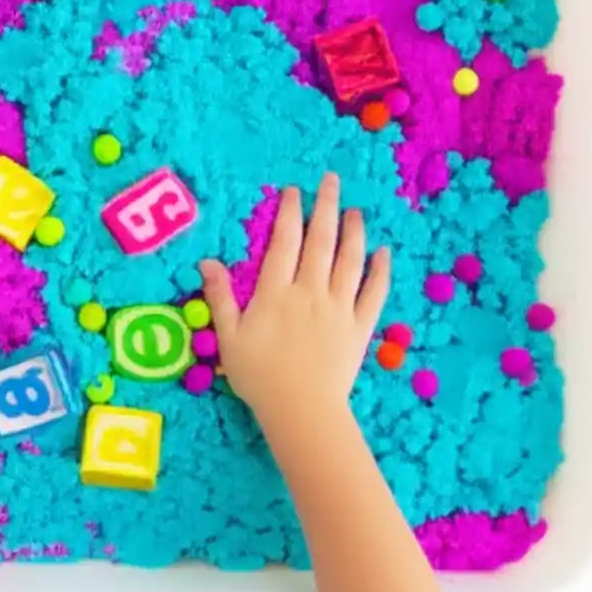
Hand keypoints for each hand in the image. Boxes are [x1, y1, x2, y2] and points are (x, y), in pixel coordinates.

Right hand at [199, 173, 389, 420]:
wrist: (301, 410)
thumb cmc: (259, 377)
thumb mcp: (229, 338)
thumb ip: (220, 297)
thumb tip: (207, 261)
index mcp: (276, 293)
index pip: (284, 242)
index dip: (289, 213)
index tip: (293, 191)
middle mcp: (310, 292)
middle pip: (320, 241)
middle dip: (325, 207)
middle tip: (331, 180)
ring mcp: (339, 308)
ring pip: (350, 260)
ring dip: (354, 231)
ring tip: (355, 210)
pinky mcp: (360, 327)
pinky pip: (374, 292)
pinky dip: (380, 270)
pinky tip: (384, 252)